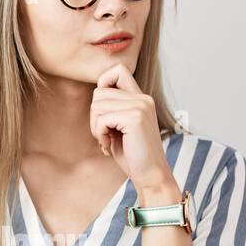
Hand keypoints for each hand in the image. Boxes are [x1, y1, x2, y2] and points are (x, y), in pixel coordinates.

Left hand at [90, 62, 174, 193]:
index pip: (118, 70)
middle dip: (95, 116)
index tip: (104, 110)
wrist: (150, 175)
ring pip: (97, 105)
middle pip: (99, 93)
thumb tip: (95, 95)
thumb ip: (112, 108)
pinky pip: (101, 119)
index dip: (103, 84)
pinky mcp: (135, 118)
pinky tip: (109, 145)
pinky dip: (99, 134)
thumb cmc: (133, 155)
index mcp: (141, 98)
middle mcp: (142, 98)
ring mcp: (140, 106)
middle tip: (104, 134)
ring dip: (96, 127)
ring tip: (107, 140)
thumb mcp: (120, 126)